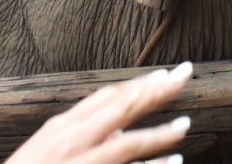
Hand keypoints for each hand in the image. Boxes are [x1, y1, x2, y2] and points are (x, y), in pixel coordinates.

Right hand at [7, 62, 193, 163]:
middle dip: (157, 90)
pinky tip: (175, 162)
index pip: (106, 97)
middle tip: (186, 75)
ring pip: (128, 142)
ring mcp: (79, 163)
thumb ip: (78, 137)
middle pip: (121, 108)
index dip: (137, 84)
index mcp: (60, 128)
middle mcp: (70, 141)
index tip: (164, 75)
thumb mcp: (45, 152)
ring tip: (185, 125)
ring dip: (161, 132)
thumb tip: (118, 131)